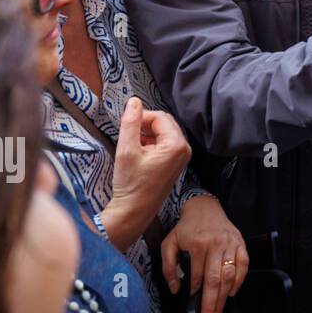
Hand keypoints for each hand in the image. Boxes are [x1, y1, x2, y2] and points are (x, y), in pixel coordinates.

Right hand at [102, 97, 191, 250]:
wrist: (134, 211)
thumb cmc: (131, 183)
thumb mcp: (127, 150)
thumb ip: (130, 123)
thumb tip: (134, 101)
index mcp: (177, 145)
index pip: (160, 117)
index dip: (141, 118)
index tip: (126, 126)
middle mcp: (184, 149)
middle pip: (164, 123)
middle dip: (145, 125)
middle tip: (128, 136)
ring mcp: (182, 157)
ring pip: (163, 132)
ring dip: (147, 134)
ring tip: (132, 146)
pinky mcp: (175, 163)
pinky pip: (164, 143)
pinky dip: (150, 143)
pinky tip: (138, 153)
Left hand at [160, 195, 248, 312]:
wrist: (204, 207)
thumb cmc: (186, 227)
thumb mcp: (169, 243)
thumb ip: (168, 267)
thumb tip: (175, 288)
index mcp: (198, 244)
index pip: (197, 276)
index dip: (194, 294)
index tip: (192, 308)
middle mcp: (217, 244)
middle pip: (215, 280)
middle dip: (211, 304)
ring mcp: (231, 243)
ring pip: (230, 275)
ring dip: (225, 297)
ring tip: (219, 312)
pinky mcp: (240, 243)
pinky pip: (244, 265)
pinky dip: (239, 281)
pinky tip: (232, 292)